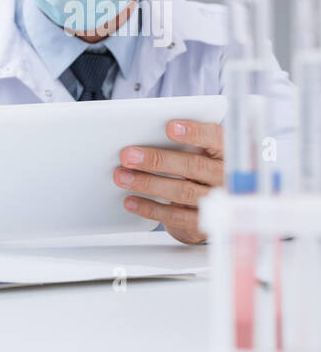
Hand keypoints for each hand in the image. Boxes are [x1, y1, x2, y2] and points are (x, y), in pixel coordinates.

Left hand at [114, 120, 223, 243]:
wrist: (216, 210)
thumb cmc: (201, 172)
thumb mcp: (201, 154)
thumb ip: (184, 145)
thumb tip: (145, 140)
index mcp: (229, 153)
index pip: (216, 138)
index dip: (195, 132)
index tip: (170, 127)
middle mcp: (229, 177)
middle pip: (195, 166)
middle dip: (158, 160)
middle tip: (128, 155)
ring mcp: (219, 202)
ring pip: (183, 191)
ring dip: (148, 183)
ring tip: (122, 177)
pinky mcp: (204, 224)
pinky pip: (176, 216)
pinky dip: (150, 208)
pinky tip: (131, 201)